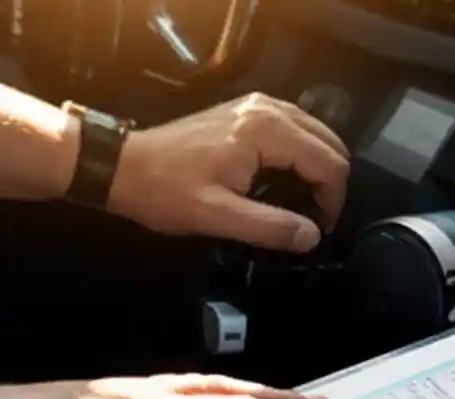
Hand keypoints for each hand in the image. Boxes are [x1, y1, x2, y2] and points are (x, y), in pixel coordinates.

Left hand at [109, 93, 350, 251]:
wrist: (122, 166)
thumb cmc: (165, 192)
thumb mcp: (217, 217)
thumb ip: (269, 227)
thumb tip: (311, 237)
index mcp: (266, 131)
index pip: (328, 162)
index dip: (332, 200)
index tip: (318, 230)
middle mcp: (268, 109)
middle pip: (328, 142)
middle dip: (330, 183)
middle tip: (314, 219)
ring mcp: (256, 105)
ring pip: (314, 134)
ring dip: (317, 168)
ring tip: (304, 203)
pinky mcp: (246, 111)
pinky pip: (293, 129)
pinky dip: (301, 155)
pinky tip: (286, 181)